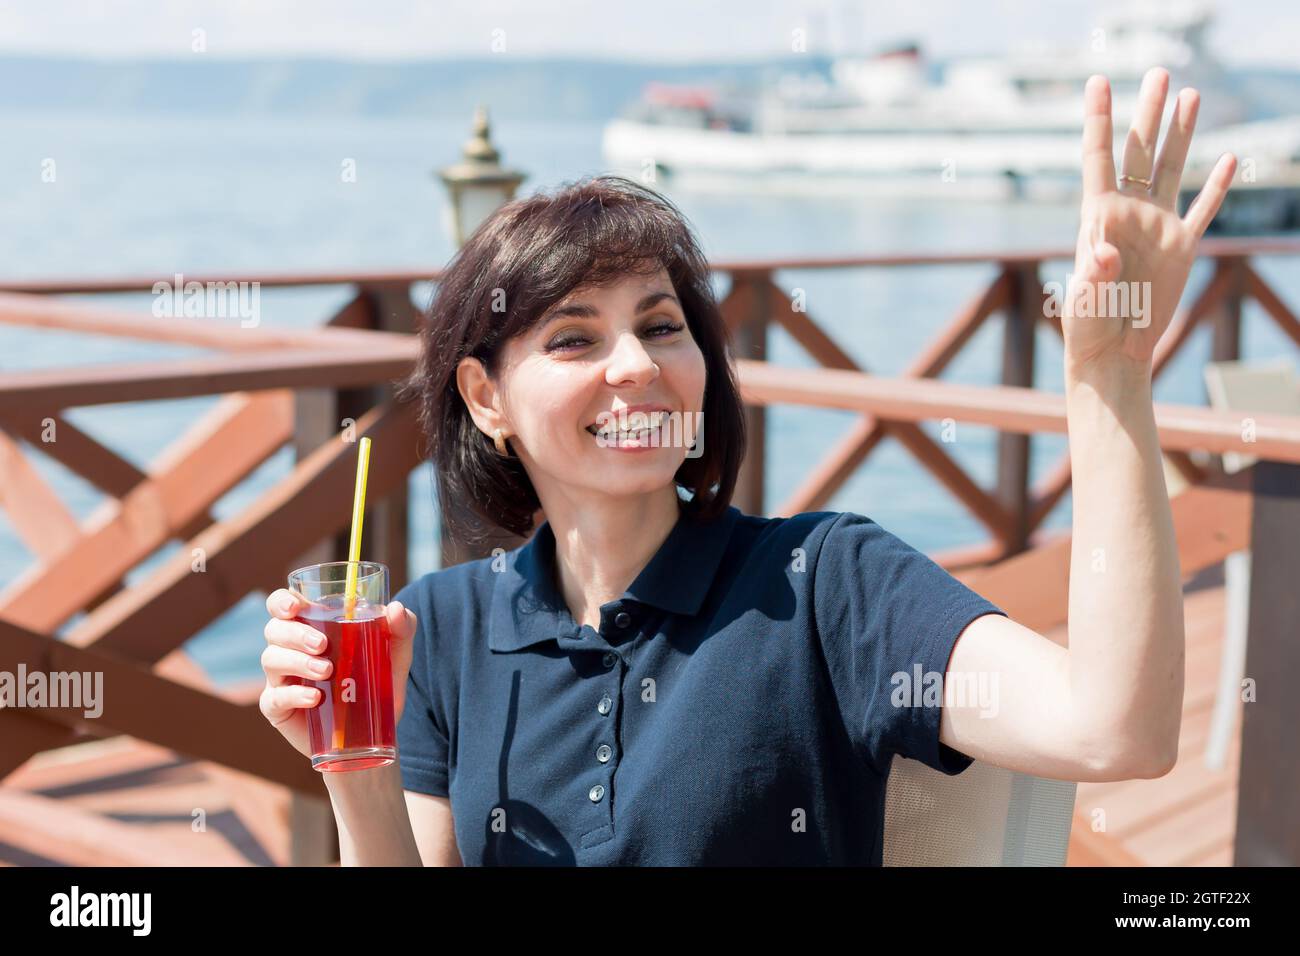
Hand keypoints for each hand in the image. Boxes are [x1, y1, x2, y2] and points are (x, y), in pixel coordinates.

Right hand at [258, 587, 417, 760]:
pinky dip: (294, 695)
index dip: (281, 602)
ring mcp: (281, 679)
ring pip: (271, 659)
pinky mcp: (278, 708)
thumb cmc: (377, 685)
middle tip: (322, 644)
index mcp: (311, 628)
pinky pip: (274, 697)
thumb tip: (396, 608)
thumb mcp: (395, 656)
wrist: (373, 734)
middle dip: (295, 633)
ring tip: (327, 671)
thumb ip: (401, 629)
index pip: (283, 606)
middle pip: (274, 629)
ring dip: (297, 661)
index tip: (295, 607)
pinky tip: (315, 698)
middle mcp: (290, 650)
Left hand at [1063, 68, 1235, 371]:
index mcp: (1099, 217)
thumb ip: (1094, 272)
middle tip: (1159, 72)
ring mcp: (1156, 227)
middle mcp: (1129, 213)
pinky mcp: (1181, 248)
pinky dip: (1218, 187)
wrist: (1114, 353)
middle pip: (1139, 152)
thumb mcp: (1085, 297)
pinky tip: (1229, 159)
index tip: (1097, 81)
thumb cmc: (1088, 325)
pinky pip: (1203, 210)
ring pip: (1172, 169)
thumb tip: (1106, 255)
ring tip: (1190, 94)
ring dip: (1180, 133)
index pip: (1099, 157)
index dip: (1098, 119)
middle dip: (1148, 112)